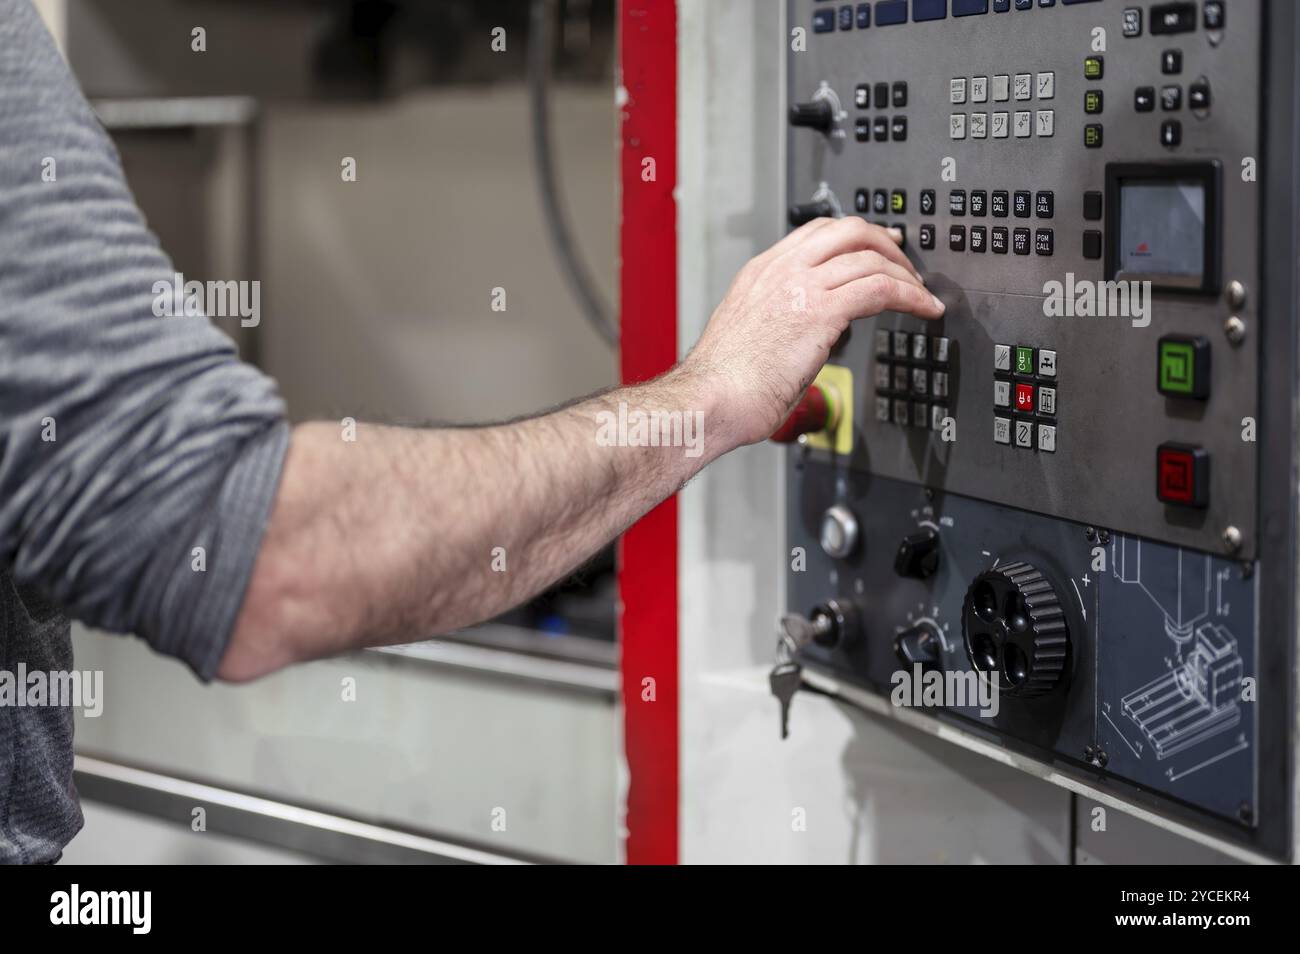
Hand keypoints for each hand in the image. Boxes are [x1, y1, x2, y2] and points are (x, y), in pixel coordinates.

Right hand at [681, 217, 944, 451]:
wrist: (708, 400)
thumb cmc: (721, 385)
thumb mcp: (749, 337)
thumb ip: (779, 324)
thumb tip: (809, 338)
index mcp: (759, 273)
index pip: (816, 233)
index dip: (854, 236)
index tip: (876, 249)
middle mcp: (780, 271)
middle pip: (848, 230)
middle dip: (887, 243)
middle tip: (908, 264)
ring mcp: (800, 286)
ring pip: (870, 257)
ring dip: (906, 274)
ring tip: (922, 295)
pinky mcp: (820, 311)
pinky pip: (881, 288)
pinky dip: (911, 296)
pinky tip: (924, 310)